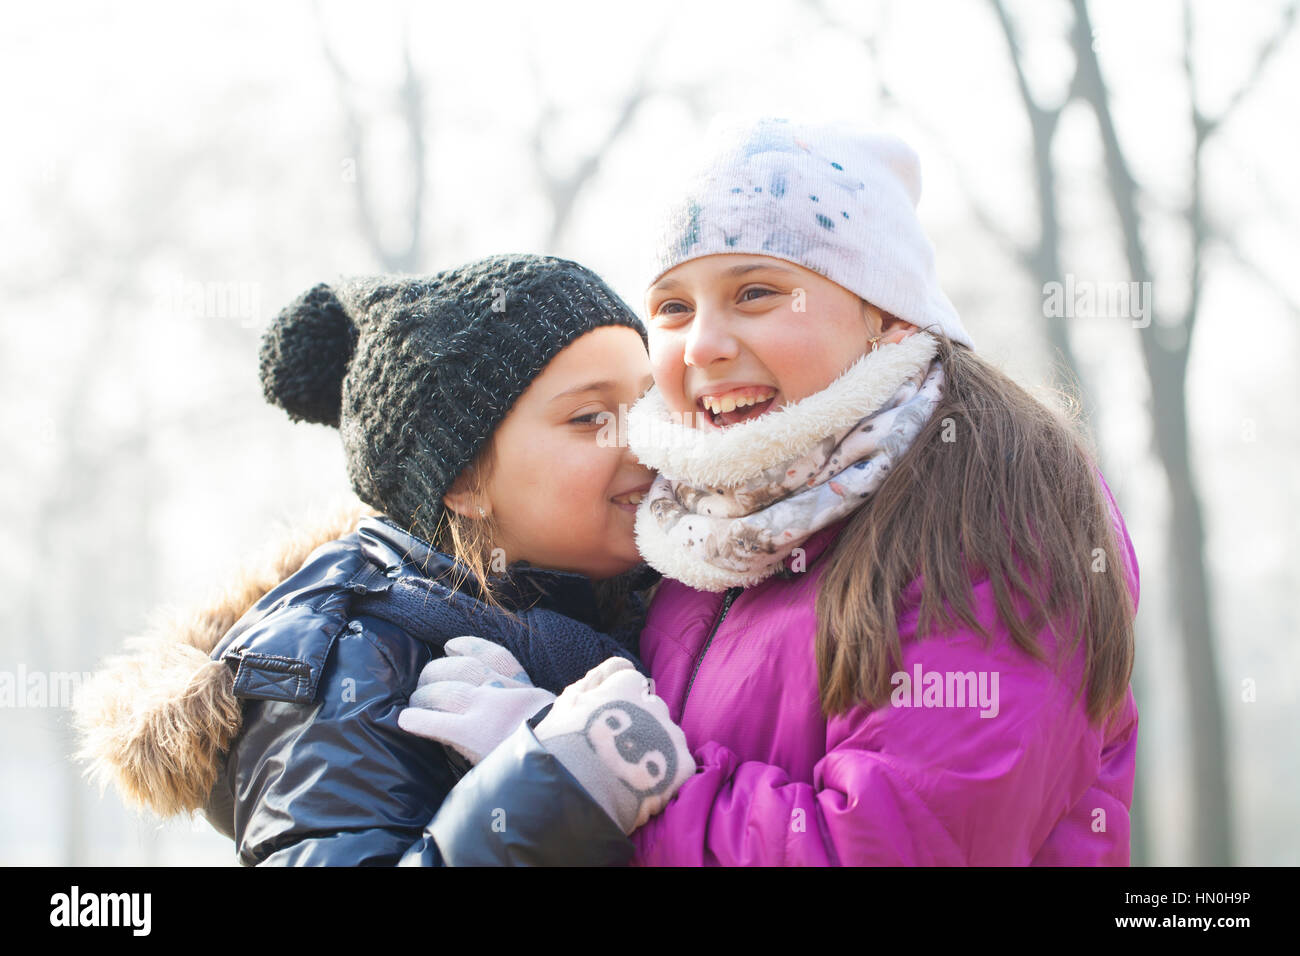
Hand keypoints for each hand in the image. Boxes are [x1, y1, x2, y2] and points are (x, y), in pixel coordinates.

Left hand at [398, 636, 554, 764]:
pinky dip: (418, 720)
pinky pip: (437, 723)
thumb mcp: (555, 717)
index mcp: (525, 689)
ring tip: (415, 702)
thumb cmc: (558, 747)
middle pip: (463, 668)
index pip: (496, 656)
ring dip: (425, 696)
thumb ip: (537, 708)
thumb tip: (532, 704)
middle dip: (438, 672)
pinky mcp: (474, 735)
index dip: (469, 646)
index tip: (451, 644)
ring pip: (446, 691)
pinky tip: (405, 720)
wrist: (567, 762)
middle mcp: (504, 692)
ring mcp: (488, 711)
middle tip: (425, 681)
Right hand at [534, 657, 694, 833]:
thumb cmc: (559, 750)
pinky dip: (666, 777)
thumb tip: (607, 671)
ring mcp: (671, 734)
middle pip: (651, 708)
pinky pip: (679, 766)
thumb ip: (587, 686)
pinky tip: (644, 790)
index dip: (615, 701)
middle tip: (615, 751)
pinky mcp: (681, 764)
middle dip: (638, 724)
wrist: (573, 797)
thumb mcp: (563, 708)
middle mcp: (653, 704)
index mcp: (625, 685)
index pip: (630, 680)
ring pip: (668, 736)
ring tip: (630, 775)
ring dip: (655, 749)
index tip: (604, 721)